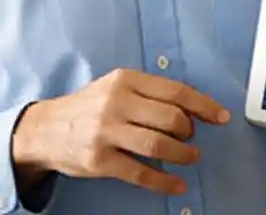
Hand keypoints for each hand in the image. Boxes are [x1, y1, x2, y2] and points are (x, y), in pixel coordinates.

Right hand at [11, 68, 229, 194]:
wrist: (45, 130)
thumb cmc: (90, 107)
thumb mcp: (116, 87)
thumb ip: (150, 93)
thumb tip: (194, 109)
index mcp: (125, 80)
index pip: (175, 91)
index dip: (203, 105)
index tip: (221, 117)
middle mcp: (116, 103)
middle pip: (171, 118)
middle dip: (189, 131)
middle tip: (191, 138)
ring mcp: (106, 132)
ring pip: (159, 145)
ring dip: (182, 155)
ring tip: (189, 157)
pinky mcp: (100, 160)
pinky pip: (140, 173)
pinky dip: (164, 181)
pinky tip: (177, 184)